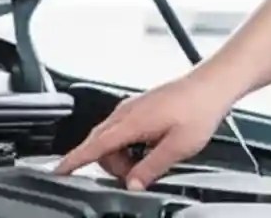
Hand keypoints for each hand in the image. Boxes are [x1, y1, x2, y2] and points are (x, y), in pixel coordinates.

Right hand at [53, 74, 232, 189]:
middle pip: (101, 146)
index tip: (57, 171)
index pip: (93, 146)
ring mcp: (133, 107)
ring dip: (123, 156)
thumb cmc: (199, 109)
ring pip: (112, 138)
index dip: (74, 160)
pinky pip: (123, 130)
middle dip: (112, 166)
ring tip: (151, 159)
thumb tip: (132, 185)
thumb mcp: (177, 148)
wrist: (213, 85)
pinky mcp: (141, 107)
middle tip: (138, 177)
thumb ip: (151, 169)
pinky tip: (151, 146)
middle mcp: (126, 112)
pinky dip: (129, 144)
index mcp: (131, 122)